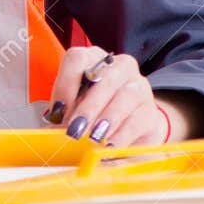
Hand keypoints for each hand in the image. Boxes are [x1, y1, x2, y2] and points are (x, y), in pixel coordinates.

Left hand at [45, 46, 177, 146]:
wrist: (131, 123)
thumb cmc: (96, 109)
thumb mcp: (76, 105)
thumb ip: (65, 110)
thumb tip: (53, 123)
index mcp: (93, 58)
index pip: (77, 59)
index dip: (66, 84)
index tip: (58, 109)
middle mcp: (118, 66)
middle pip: (104, 79)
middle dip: (87, 107)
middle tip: (75, 129)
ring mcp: (139, 85)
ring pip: (125, 96)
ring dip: (106, 118)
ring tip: (93, 137)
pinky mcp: (150, 110)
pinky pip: (138, 119)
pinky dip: (121, 134)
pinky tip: (110, 145)